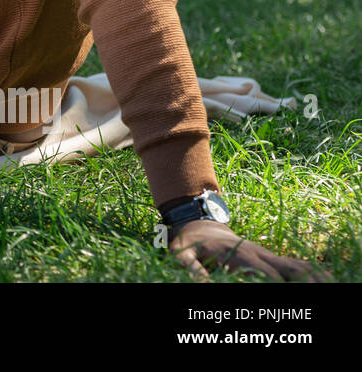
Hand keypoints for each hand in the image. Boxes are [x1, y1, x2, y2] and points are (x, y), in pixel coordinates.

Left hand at [168, 219, 332, 280]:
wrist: (197, 223)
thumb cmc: (189, 243)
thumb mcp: (181, 254)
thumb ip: (191, 269)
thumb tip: (202, 284)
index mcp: (238, 254)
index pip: (261, 274)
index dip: (271, 283)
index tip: (279, 289)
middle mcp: (258, 254)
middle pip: (284, 272)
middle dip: (299, 283)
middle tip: (317, 292)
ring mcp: (267, 255)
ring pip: (297, 267)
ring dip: (313, 277)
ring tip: (333, 285)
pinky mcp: (272, 258)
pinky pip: (297, 264)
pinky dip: (314, 271)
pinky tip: (329, 278)